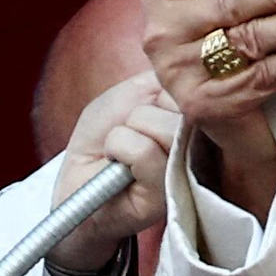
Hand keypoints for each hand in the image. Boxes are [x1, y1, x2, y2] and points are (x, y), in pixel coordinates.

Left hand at [50, 72, 181, 275]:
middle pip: (186, 107)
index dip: (162, 93)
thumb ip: (162, 81)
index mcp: (191, 118)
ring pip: (166, 128)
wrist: (78, 185)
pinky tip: (118, 166)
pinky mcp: (167, 194)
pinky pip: (145, 151)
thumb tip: (188, 84)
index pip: (195, 88)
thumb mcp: (127, 94)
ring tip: (122, 151)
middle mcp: (198, 145)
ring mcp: (186, 171)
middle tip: (129, 134)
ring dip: (127, 132)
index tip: (142, 110)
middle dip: (141, 114)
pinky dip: (119, 148)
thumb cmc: (100, 139)